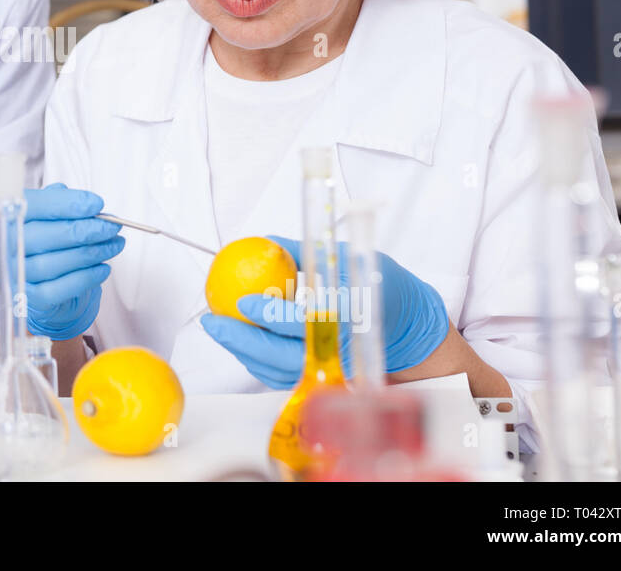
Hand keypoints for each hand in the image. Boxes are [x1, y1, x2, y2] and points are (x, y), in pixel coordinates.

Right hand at [0, 183, 123, 340]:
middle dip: (85, 229)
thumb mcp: (49, 214)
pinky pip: (60, 289)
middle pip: (45, 236)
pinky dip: (86, 278)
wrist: (42, 281)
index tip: (96, 204)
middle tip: (111, 226)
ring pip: (53, 263)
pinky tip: (103, 268)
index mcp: (5, 217)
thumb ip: (61, 202)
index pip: (32, 206)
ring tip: (113, 244)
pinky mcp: (31, 298)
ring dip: (90, 253)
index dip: (66, 204)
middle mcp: (5, 246)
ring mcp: (16, 274)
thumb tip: (88, 204)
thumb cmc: (46, 241)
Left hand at [200, 234, 449, 386]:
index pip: (303, 321)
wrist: (408, 326)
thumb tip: (263, 242)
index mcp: (351, 317)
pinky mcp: (325, 380)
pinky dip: (258, 361)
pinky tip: (239, 341)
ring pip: (280, 371)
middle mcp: (341, 351)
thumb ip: (304, 252)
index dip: (268, 314)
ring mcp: (333, 371)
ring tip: (218, 328)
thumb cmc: (377, 284)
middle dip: (241, 340)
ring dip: (244, 352)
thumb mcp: (347, 257)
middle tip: (212, 320)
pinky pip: (285, 376)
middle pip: (282, 355)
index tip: (241, 300)